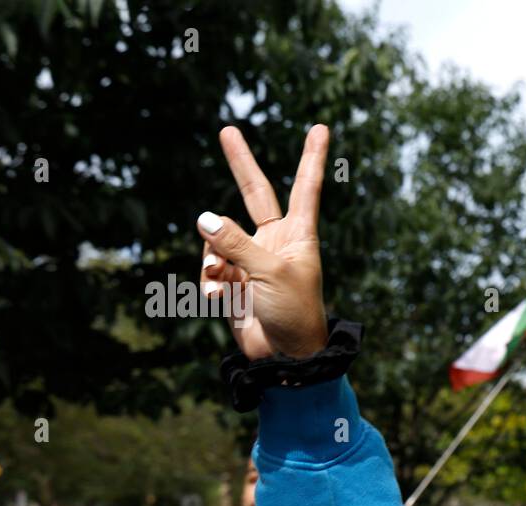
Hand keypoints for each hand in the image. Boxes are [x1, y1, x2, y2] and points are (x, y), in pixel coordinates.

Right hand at [198, 125, 329, 359]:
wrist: (284, 357)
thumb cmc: (293, 314)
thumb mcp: (268, 275)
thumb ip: (236, 243)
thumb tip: (204, 218)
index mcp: (298, 235)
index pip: (306, 188)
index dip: (312, 158)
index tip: (321, 129)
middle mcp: (274, 240)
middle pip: (254, 193)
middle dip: (240, 164)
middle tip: (227, 130)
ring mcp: (251, 258)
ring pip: (217, 238)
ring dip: (213, 259)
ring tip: (222, 285)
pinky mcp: (231, 279)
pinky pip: (208, 266)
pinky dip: (207, 281)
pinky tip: (216, 300)